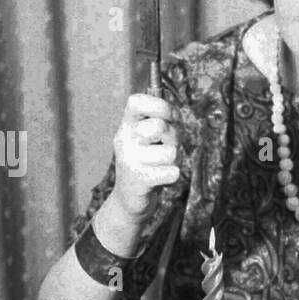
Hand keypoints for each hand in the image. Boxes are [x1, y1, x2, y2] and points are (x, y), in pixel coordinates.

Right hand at [111, 93, 178, 221]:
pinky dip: (172, 176)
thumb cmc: (146, 162)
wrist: (129, 197)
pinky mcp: (139, 181)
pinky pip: (173, 173)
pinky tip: (160, 179)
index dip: (160, 106)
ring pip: (172, 153)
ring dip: (174, 160)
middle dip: (174, 137)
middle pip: (159, 126)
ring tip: (162, 165)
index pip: (136, 102)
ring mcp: (129, 160)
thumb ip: (163, 121)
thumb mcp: (151, 137)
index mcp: (126, 125)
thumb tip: (175, 113)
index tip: (172, 117)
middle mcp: (124, 140)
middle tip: (166, 147)